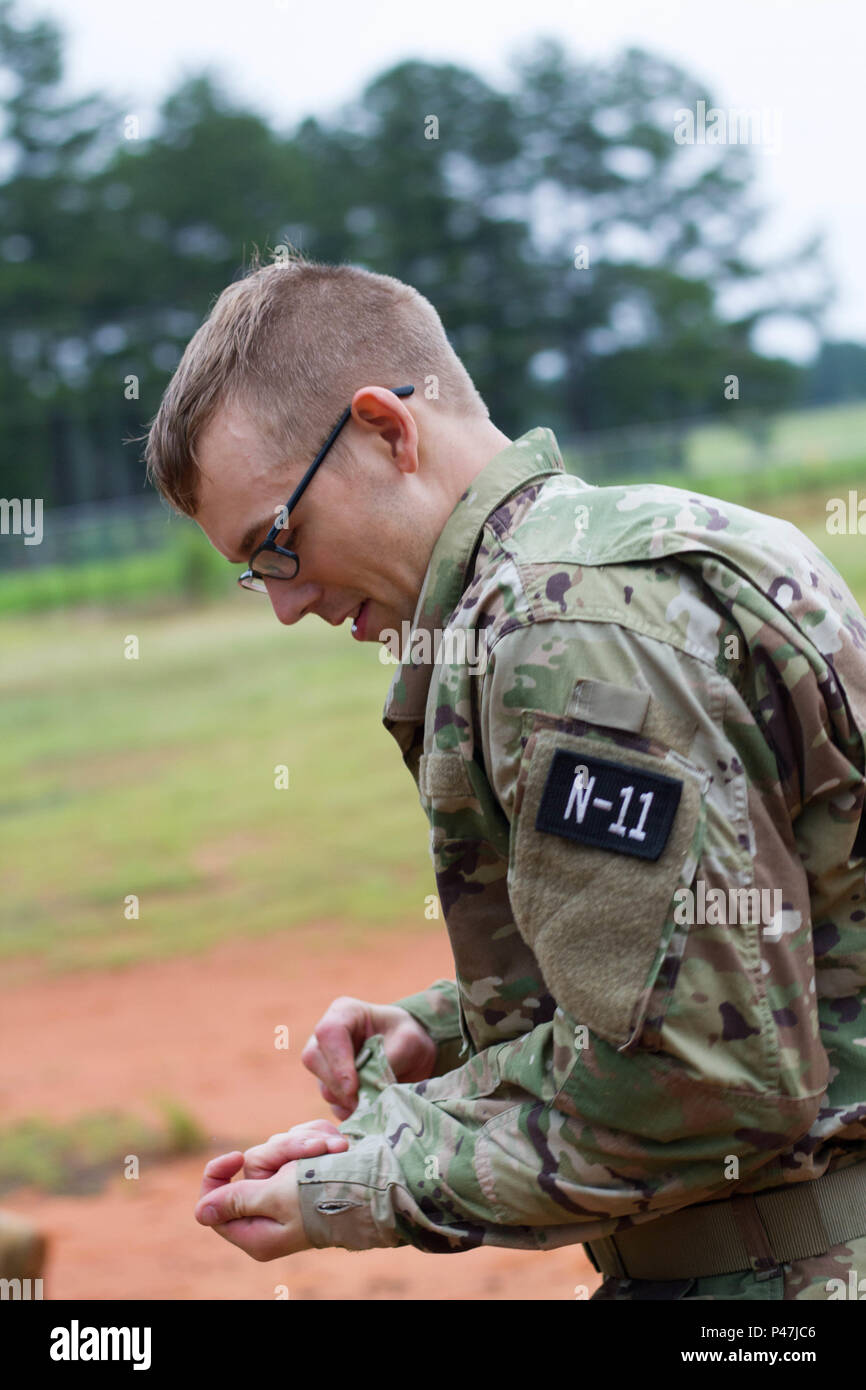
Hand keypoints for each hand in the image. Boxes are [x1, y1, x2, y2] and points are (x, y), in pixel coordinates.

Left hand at [194, 1121, 346, 1259]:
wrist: (382, 1185)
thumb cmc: (328, 1197)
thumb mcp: (277, 1197)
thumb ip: (237, 1199)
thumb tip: (200, 1212)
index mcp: (257, 1230)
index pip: (214, 1202)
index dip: (218, 1175)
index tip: (237, 1156)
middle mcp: (272, 1211)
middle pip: (253, 1165)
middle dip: (282, 1150)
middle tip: (312, 1151)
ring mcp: (293, 1189)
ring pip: (279, 1148)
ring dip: (306, 1141)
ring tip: (335, 1147)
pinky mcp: (312, 1171)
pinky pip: (300, 1141)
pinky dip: (320, 1138)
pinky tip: (339, 1144)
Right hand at [302, 998, 436, 1119]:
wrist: (411, 1053)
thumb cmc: (408, 1037)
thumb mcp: (407, 1041)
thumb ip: (387, 1060)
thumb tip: (368, 1090)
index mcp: (345, 1012)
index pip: (328, 1032)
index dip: (337, 1061)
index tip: (354, 1087)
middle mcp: (327, 1036)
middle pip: (314, 1060)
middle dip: (340, 1085)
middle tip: (366, 1101)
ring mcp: (325, 1061)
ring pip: (323, 1085)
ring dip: (348, 1101)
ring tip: (377, 1103)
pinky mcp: (330, 1085)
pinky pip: (332, 1104)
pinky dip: (351, 1111)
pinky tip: (371, 1109)